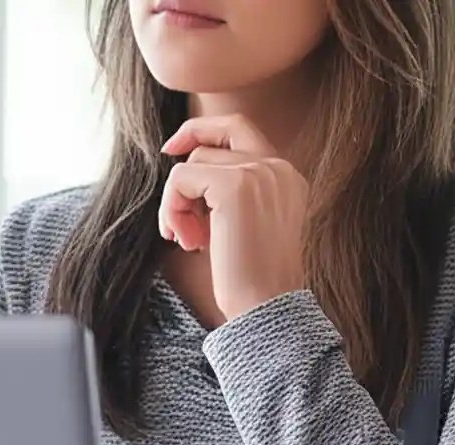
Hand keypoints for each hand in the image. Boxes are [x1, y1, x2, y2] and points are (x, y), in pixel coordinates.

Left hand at [159, 114, 308, 319]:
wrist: (266, 306)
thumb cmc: (251, 278)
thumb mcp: (243, 224)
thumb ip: (227, 191)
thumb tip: (184, 169)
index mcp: (286, 176)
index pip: (240, 129)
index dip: (203, 131)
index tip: (174, 150)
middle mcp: (278, 168)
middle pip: (215, 139)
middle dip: (186, 159)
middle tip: (168, 178)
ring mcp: (259, 172)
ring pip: (193, 163)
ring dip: (178, 203)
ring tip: (188, 239)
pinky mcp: (235, 185)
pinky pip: (181, 178)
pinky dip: (172, 209)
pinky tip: (186, 241)